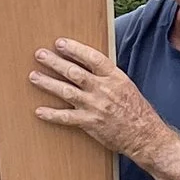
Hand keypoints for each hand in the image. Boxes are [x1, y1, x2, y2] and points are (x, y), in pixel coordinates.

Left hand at [31, 35, 165, 162]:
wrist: (145, 135)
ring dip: (48, 83)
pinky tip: (39, 111)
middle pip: (74, 72)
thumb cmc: (137, 110)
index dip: (75, 49)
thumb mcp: (126, 86)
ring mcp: (95, 106)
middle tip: (40, 54)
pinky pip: (66, 118)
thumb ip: (107, 76)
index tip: (60, 43)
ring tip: (34, 77)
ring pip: (66, 91)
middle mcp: (103, 90)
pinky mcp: (90, 123)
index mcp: (115, 77)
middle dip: (55, 62)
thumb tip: (88, 65)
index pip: (92, 58)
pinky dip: (51, 114)